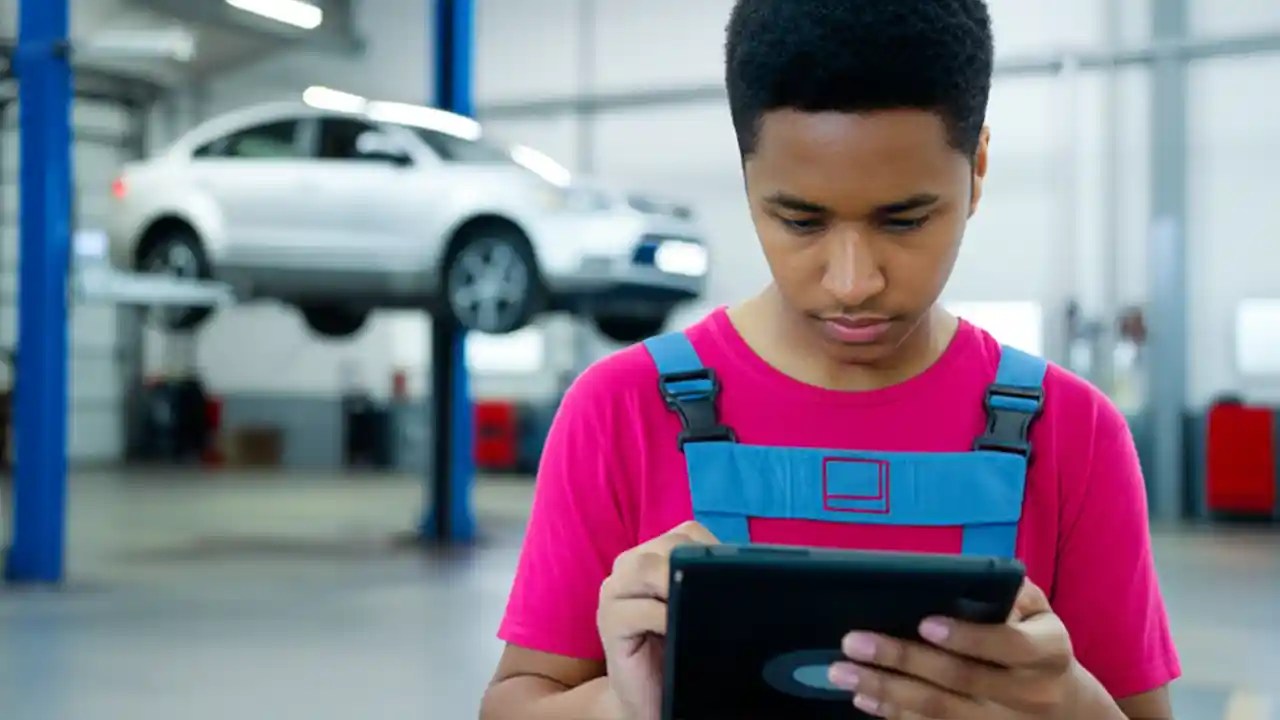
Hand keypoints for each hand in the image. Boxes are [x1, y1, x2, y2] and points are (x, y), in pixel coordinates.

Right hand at [597, 521, 718, 719]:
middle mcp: (629, 566)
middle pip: (666, 546)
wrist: (648, 698)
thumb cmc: (678, 649)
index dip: (712, 550)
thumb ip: (709, 584)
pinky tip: (675, 628)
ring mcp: (613, 593)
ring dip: (675, 584)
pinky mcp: (608, 623)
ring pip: (644, 568)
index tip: (734, 578)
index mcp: (653, 556)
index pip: (687, 533)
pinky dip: (661, 616)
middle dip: (696, 566)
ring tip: (696, 607)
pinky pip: (634, 609)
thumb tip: (746, 570)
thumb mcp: (697, 611)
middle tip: (718, 595)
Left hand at [829, 580, 1084, 718]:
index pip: (1008, 645)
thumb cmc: (1036, 642)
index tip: (924, 623)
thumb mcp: (1039, 612)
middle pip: (961, 680)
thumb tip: (963, 578)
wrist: (1066, 710)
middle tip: (854, 642)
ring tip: (843, 672)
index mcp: (1048, 652)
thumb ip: (1009, 593)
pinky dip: (895, 714)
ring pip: (941, 711)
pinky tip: (864, 697)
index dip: (966, 636)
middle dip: (903, 660)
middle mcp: (1030, 694)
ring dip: (887, 691)